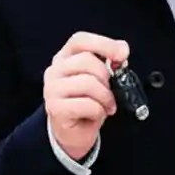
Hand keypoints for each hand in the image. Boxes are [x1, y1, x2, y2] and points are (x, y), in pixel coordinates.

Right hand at [43, 32, 128, 159]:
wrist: (73, 133)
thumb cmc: (87, 103)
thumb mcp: (100, 79)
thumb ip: (109, 62)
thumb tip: (122, 49)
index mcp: (65, 57)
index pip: (80, 40)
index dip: (103, 44)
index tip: (122, 55)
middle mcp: (54, 70)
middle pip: (87, 61)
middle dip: (107, 78)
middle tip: (112, 92)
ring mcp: (51, 89)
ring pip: (88, 83)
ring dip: (105, 97)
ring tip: (107, 105)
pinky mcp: (54, 108)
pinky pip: (86, 104)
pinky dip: (98, 111)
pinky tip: (96, 115)